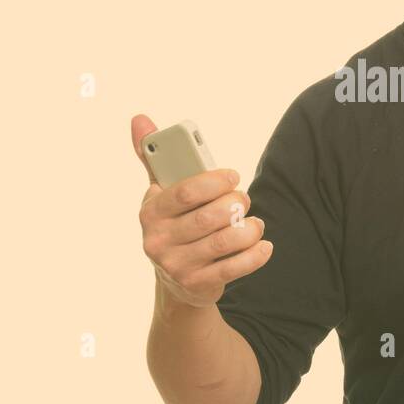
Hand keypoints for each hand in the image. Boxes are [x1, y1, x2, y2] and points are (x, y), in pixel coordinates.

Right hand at [131, 114, 272, 308]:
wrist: (176, 280)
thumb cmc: (175, 224)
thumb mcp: (161, 193)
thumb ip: (154, 157)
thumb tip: (140, 119)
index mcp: (150, 212)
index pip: (184, 192)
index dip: (214, 181)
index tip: (233, 176)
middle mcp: (158, 240)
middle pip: (208, 217)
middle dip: (235, 204)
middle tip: (244, 200)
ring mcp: (176, 265)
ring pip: (224, 241)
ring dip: (248, 229)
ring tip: (255, 223)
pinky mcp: (197, 284)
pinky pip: (233, 268)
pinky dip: (254, 255)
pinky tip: (263, 245)